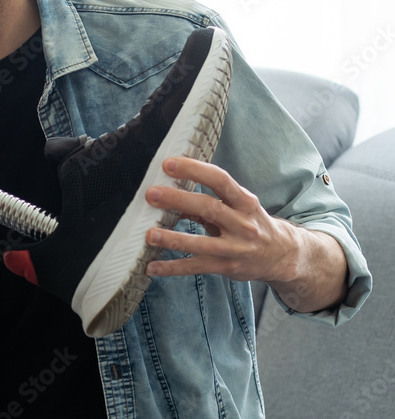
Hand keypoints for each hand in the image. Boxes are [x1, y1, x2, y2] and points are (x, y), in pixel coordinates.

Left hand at [142, 157, 297, 282]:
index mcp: (244, 202)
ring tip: (150, 234)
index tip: (169, 164)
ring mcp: (236, 248)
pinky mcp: (228, 267)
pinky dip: (173, 268)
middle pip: (209, 208)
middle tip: (151, 194)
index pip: (220, 180)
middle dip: (178, 199)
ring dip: (173, 239)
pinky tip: (152, 267)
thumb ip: (206, 202)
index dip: (194, 170)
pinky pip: (197, 267)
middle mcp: (243, 224)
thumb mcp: (236, 208)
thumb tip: (170, 196)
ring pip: (202, 243)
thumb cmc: (251, 224)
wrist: (282, 255)